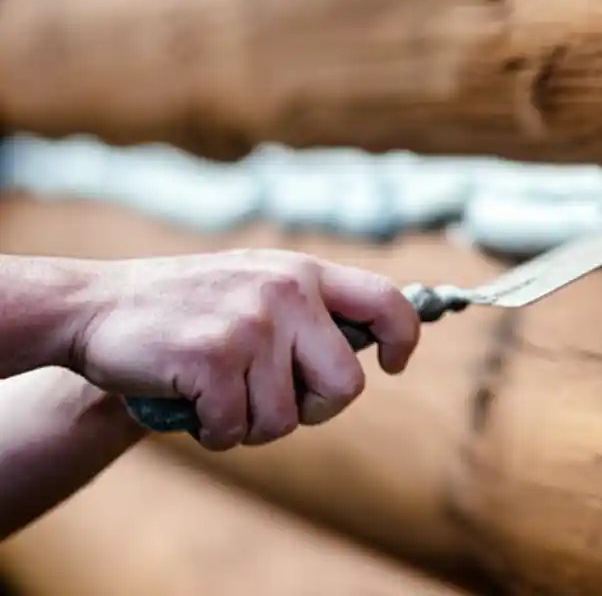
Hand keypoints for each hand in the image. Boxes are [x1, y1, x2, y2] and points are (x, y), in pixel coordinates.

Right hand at [66, 249, 419, 449]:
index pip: (387, 301)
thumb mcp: (257, 283)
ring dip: (249, 424)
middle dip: (313, 409)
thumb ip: (310, 308)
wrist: (96, 306)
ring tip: (218, 394)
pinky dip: (213, 431)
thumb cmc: (186, 307)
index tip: (390, 364)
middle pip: (345, 385)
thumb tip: (372, 346)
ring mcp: (252, 325)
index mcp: (304, 273)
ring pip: (285, 418)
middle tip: (272, 402)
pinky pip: (236, 428)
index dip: (402, 339)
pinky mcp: (214, 358)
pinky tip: (191, 404)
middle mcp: (288, 294)